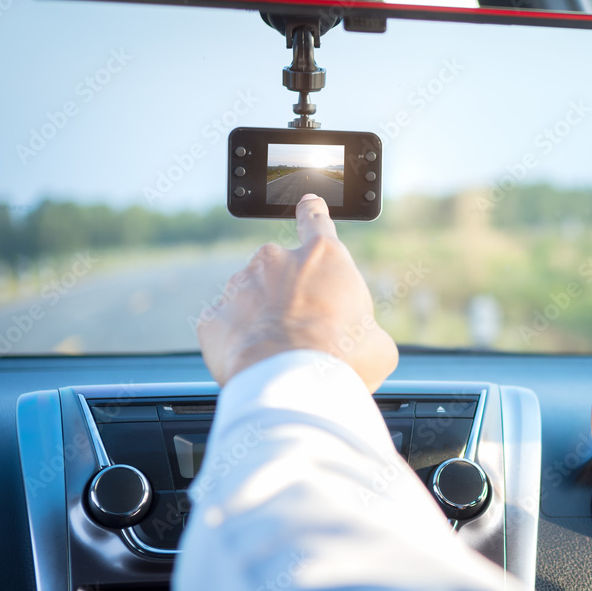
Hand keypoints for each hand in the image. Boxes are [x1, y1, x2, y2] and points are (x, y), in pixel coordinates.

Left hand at [197, 194, 397, 391]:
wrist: (291, 386)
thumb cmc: (342, 360)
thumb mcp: (377, 343)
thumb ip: (364, 328)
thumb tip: (363, 342)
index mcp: (323, 257)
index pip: (316, 220)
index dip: (312, 212)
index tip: (307, 204)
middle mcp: (278, 261)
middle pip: (282, 268)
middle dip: (290, 292)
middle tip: (305, 329)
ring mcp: (241, 286)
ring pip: (252, 296)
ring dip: (263, 316)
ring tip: (281, 351)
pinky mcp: (214, 316)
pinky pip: (227, 323)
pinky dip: (239, 338)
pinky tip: (255, 358)